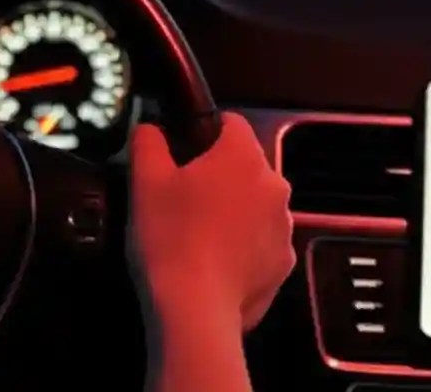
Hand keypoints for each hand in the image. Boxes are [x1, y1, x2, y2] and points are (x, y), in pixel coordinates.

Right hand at [128, 112, 294, 332]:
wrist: (194, 309)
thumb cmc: (169, 235)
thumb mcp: (145, 180)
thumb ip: (148, 141)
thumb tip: (151, 128)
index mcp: (243, 156)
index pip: (231, 122)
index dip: (204, 132)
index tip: (181, 154)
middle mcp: (274, 185)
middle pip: (246, 165)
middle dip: (220, 175)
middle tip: (184, 198)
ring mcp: (285, 227)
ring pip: (256, 204)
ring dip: (235, 210)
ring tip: (199, 235)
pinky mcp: (284, 264)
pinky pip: (262, 242)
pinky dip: (244, 246)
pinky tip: (216, 264)